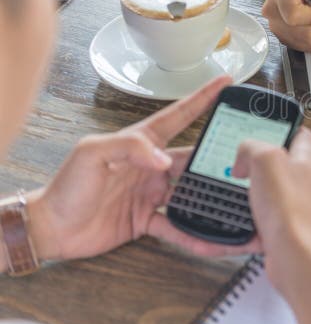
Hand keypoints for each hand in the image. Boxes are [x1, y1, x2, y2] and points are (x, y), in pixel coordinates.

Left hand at [26, 75, 258, 262]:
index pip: (178, 115)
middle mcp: (151, 166)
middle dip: (219, 158)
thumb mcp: (91, 154)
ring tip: (237, 201)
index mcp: (140, 142)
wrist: (50, 229)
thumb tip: (165, 161)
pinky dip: (194, 235)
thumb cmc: (65, 187)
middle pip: (193, 159)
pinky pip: (177, 226)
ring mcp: (151, 193)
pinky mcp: (147, 219)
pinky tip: (212, 239)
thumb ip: (129, 148)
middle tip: (247, 160)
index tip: (226, 83)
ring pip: (191, 193)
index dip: (203, 98)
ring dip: (211, 198)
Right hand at [231, 128, 310, 296]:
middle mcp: (305, 182)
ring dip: (249, 190)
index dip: (279, 126)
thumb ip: (252, 147)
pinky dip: (245, 218)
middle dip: (256, 162)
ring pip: (268, 191)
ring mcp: (296, 206)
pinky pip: (261, 218)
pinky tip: (235, 220)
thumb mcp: (266, 159)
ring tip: (234, 189)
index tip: (261, 126)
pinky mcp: (285, 228)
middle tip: (239, 161)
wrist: (296, 258)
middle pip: (280, 162)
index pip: (298, 132)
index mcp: (307, 159)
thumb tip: (244, 156)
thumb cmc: (292, 213)